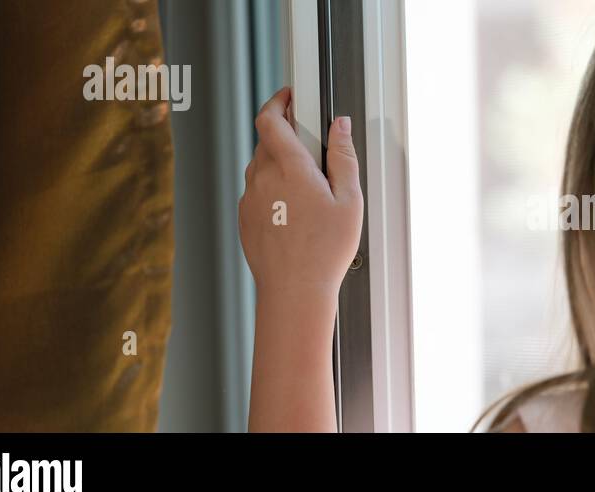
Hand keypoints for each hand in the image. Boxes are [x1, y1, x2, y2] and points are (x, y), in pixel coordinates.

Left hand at [239, 87, 362, 297]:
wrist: (294, 291)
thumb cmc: (324, 251)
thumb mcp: (349, 201)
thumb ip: (343, 157)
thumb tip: (340, 126)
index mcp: (289, 168)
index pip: (270, 118)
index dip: (278, 101)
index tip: (289, 97)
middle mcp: (262, 178)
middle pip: (266, 141)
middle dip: (285, 135)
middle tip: (311, 147)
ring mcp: (249, 198)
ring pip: (260, 166)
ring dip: (279, 164)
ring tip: (307, 187)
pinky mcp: (245, 218)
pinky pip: (256, 191)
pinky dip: (272, 190)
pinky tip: (295, 212)